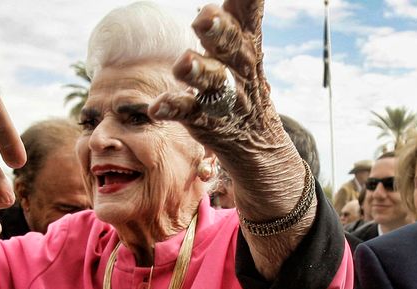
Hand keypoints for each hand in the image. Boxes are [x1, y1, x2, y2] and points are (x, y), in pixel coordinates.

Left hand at [149, 0, 301, 220]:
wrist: (260, 146)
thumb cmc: (243, 81)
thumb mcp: (247, 44)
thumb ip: (242, 12)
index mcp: (247, 43)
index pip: (249, 14)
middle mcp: (240, 68)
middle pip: (232, 46)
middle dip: (219, 31)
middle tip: (203, 17)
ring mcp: (226, 97)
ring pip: (214, 81)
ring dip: (198, 71)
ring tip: (182, 63)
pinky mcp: (208, 122)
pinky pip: (189, 114)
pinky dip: (173, 109)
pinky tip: (156, 107)